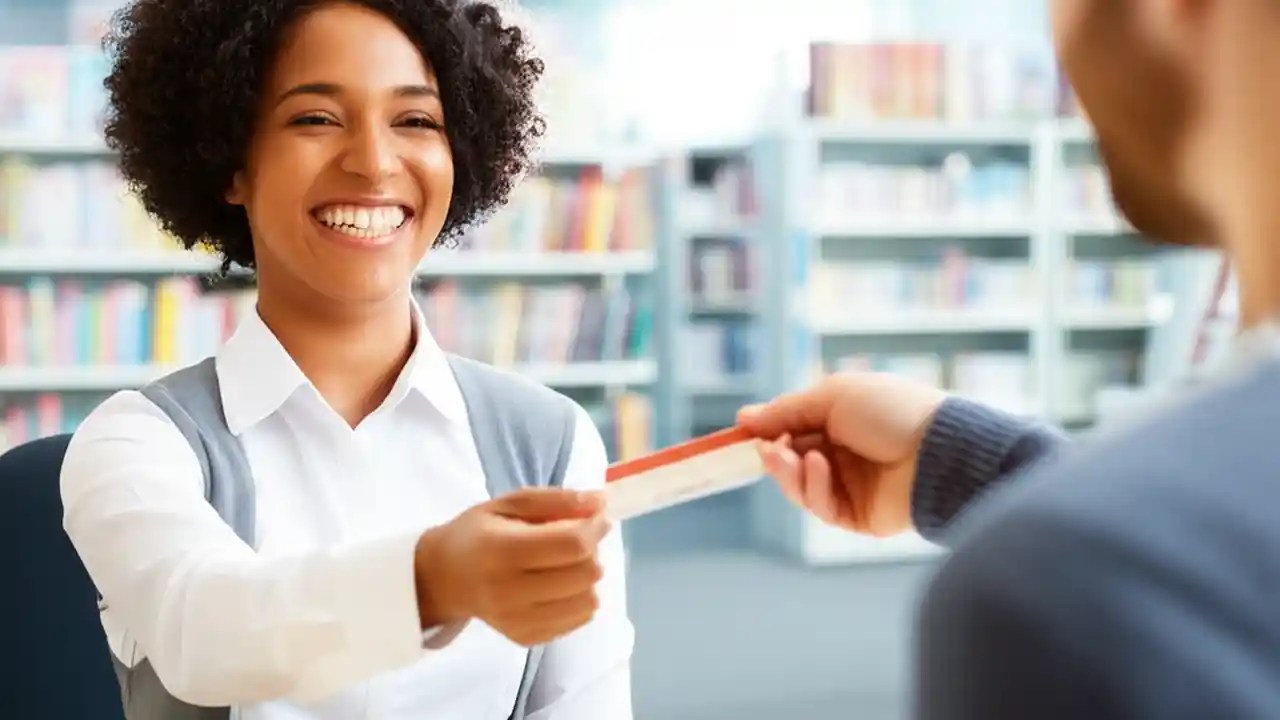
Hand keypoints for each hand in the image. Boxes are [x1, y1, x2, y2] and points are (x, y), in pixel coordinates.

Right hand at [414, 488, 609, 646]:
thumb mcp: (510, 503)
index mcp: (503, 549)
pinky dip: (578, 599)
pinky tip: (558, 586)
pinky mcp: (526, 638)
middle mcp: (509, 592)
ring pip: (588, 602)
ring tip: (565, 565)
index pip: (572, 544)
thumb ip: (557, 500)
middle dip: (591, 552)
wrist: (444, 578)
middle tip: (576, 540)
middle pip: (585, 574)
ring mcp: (518, 621)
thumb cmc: (478, 533)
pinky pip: (578, 621)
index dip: (595, 528)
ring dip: (586, 578)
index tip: (597, 517)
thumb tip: (601, 503)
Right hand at [737, 372, 946, 536]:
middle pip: (792, 463)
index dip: (769, 433)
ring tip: (789, 457)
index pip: (794, 431)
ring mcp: (852, 487)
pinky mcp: (858, 517)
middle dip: (775, 456)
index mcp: (842, 422)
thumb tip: (744, 417)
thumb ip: (786, 410)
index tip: (744, 433)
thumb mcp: (833, 396)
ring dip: (788, 473)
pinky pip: (822, 507)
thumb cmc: (891, 410)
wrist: (939, 450)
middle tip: (766, 449)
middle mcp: (845, 455)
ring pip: (801, 488)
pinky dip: (813, 487)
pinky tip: (821, 467)